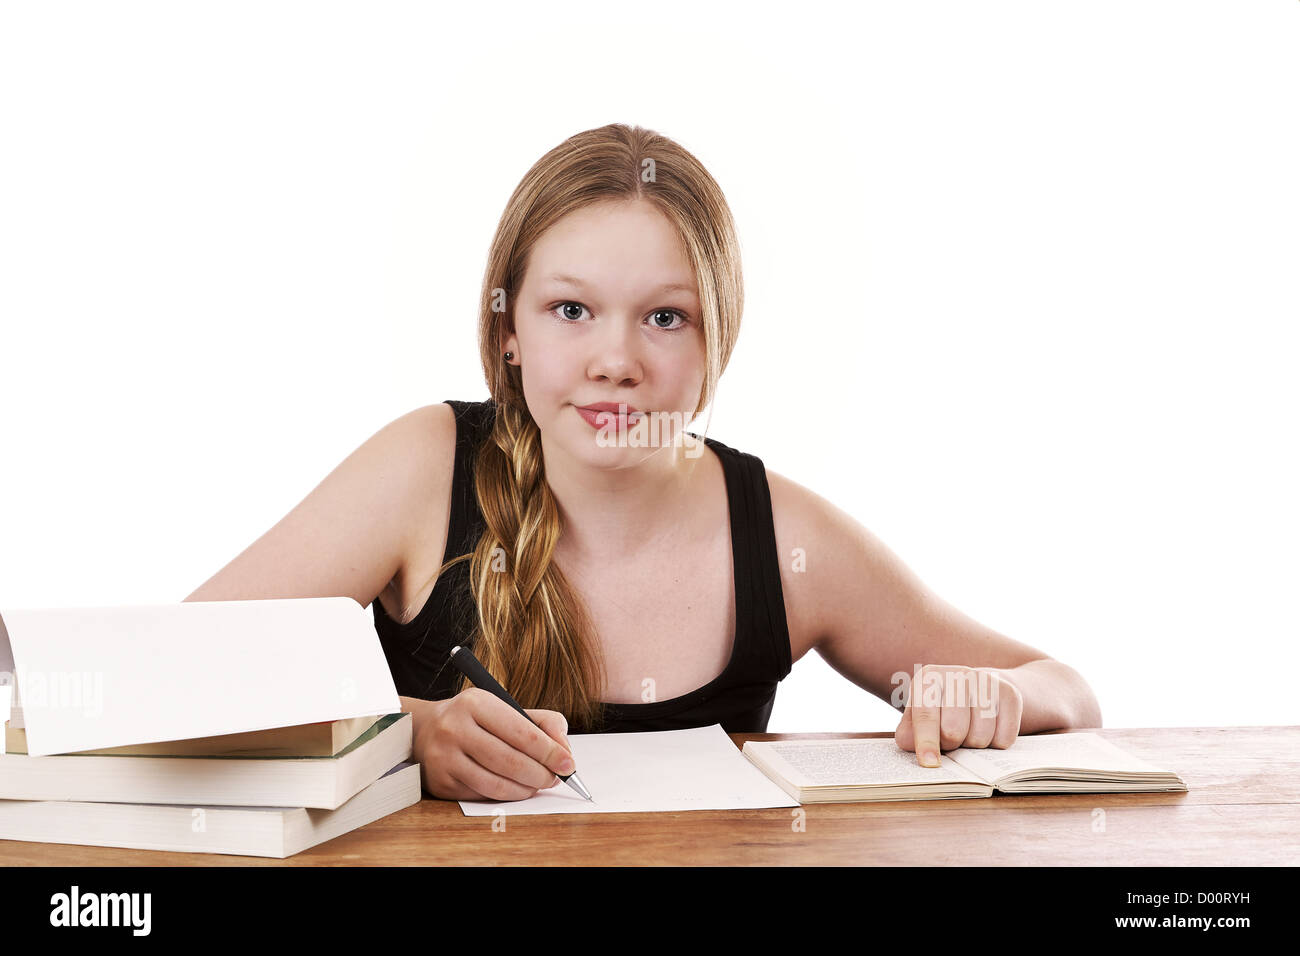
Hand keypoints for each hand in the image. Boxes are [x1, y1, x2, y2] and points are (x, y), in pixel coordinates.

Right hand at [409, 688, 575, 800]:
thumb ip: (542, 723)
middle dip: (541, 774)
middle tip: (555, 778)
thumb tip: (564, 751)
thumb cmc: (475, 719)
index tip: (568, 764)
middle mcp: (455, 728)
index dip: (550, 752)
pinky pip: (482, 795)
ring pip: (497, 784)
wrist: (424, 730)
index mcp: (476, 703)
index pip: (523, 733)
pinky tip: (515, 788)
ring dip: (525, 790)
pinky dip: (505, 795)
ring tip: (537, 785)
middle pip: (511, 761)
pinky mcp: (441, 782)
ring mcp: (444, 757)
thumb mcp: (504, 708)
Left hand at [894, 663, 1021, 766]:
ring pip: (980, 737)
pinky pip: (1004, 738)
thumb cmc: (942, 708)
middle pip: (954, 730)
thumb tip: (912, 747)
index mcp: (929, 678)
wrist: (980, 689)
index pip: (925, 715)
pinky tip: (989, 729)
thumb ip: (909, 733)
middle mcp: (958, 674)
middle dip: (951, 744)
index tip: (929, 764)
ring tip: (969, 732)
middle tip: (951, 739)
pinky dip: (995, 744)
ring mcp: (986, 681)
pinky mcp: (1010, 693)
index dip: (926, 742)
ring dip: (974, 746)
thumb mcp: (918, 716)